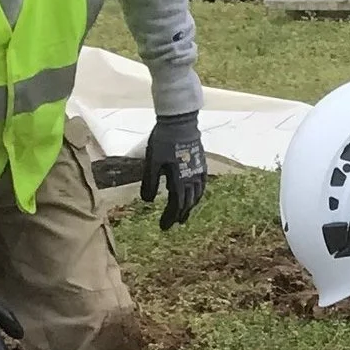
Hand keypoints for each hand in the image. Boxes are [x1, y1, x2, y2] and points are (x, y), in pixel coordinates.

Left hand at [142, 111, 207, 230]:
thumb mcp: (152, 161)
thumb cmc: (163, 141)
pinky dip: (198, 194)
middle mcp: (192, 179)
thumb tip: (147, 201)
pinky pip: (202, 185)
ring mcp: (199, 172)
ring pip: (196, 195)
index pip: (176, 205)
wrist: (180, 122)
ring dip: (190, 207)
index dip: (170, 217)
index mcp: (179, 180)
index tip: (163, 227)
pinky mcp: (202, 164)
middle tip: (173, 224)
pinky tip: (195, 195)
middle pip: (187, 203)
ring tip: (184, 215)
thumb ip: (149, 182)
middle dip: (179, 215)